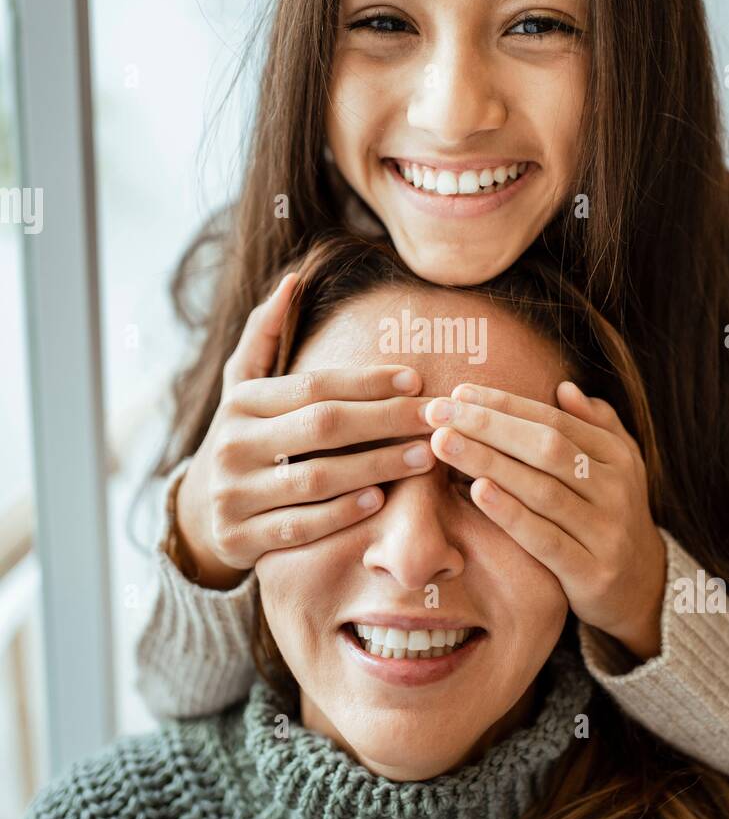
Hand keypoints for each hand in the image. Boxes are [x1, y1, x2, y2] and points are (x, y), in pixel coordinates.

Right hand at [175, 273, 435, 588]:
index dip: (368, 381)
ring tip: (423, 457)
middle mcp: (233, 445)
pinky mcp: (240, 539)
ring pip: (316, 479)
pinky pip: (300, 527)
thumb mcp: (244, 385)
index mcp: (241, 403)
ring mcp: (234, 495)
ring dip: (376, 467)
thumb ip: (265, 333)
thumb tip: (294, 279)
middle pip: (322, 427)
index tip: (416, 379)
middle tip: (433, 419)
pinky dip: (341, 514)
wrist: (205, 510)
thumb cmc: (249, 436)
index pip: (313, 385)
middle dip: (385, 420)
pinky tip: (379, 500)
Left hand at [424, 380, 665, 660]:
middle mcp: (615, 489)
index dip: (505, 404)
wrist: (644, 587)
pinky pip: (545, 539)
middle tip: (439, 412)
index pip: (553, 420)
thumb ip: (595, 425)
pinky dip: (510, 514)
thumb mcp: (617, 466)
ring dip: (489, 462)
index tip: (459, 391)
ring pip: (542, 490)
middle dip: (489, 426)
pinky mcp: (591, 572)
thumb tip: (564, 387)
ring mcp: (606, 532)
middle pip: (547, 448)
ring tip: (444, 443)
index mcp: (617, 456)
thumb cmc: (610, 514)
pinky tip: (477, 490)